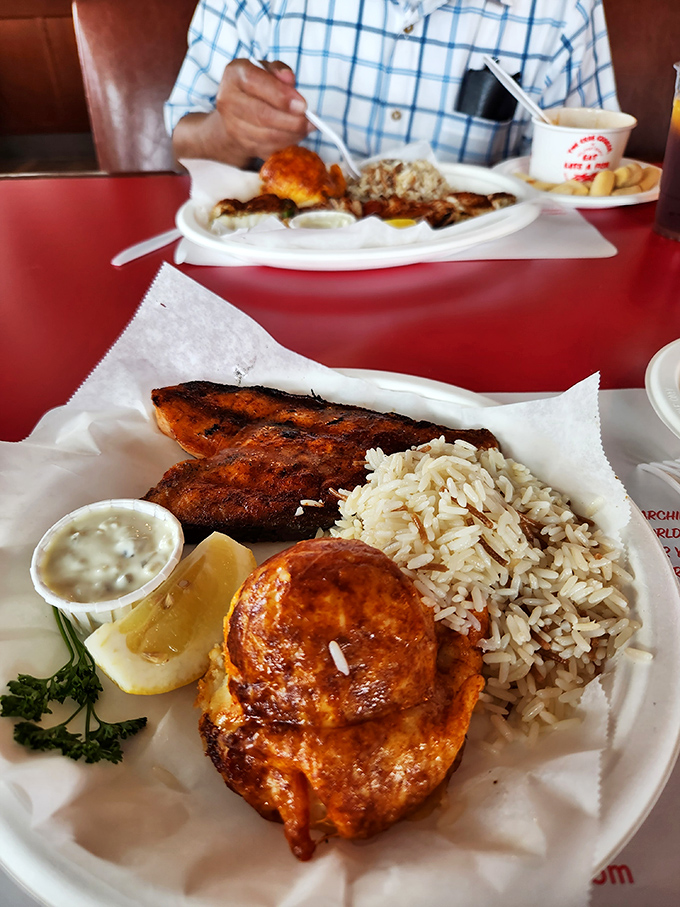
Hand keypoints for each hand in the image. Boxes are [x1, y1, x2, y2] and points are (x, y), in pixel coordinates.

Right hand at [172, 59, 311, 168]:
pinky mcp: (241, 144)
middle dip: (291, 121)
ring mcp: (232, 125)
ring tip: (307, 128)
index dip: (281, 96)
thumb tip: (289, 78)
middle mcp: (228, 100)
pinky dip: (286, 144)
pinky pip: (268, 149)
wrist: (234, 112)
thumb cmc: (255, 87)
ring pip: (267, 136)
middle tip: (311, 122)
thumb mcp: (266, 70)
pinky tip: (296, 136)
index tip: (303, 105)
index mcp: (234, 75)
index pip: (256, 83)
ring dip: (292, 135)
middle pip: (262, 115)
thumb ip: (278, 70)